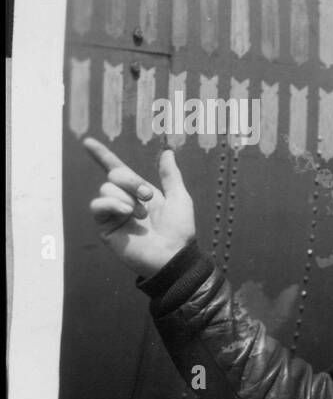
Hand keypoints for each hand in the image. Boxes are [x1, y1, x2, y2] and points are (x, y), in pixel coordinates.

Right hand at [83, 137, 195, 277]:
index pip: (117, 170)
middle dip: (131, 180)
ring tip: (140, 213)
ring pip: (106, 188)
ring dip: (126, 196)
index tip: (88, 142)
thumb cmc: (179, 230)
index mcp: (140, 192)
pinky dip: (112, 204)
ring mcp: (114, 213)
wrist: (173, 255)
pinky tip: (127, 213)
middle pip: (114, 175)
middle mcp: (124, 200)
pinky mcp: (105, 227)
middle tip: (147, 196)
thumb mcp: (179, 197)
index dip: (102, 156)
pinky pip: (98, 204)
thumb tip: (167, 153)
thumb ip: (171, 175)